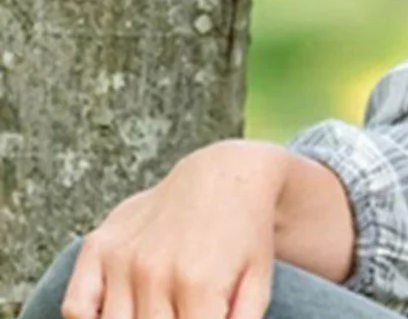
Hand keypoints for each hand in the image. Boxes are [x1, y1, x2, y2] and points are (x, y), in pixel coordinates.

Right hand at [61, 139, 289, 318]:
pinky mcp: (99, 247)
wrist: (224, 177)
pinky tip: (123, 312)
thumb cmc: (245, 237)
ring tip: (163, 307)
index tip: (202, 316)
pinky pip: (76, 308)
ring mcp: (122, 259)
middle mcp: (154, 272)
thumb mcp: (258, 284)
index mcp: (198, 283)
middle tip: (183, 308)